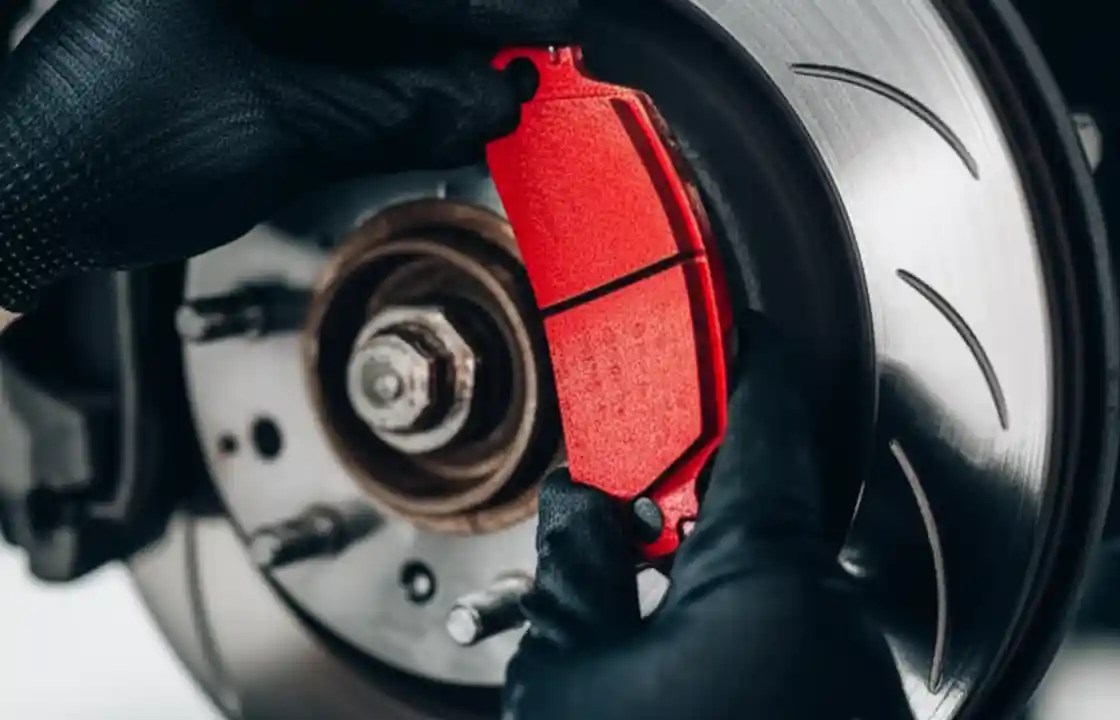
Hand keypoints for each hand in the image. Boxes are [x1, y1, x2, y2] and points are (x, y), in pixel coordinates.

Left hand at [0, 0, 575, 312]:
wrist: (34, 205)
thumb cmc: (109, 142)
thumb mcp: (280, 122)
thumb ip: (395, 108)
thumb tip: (485, 97)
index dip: (476, 8)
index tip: (541, 20)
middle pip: (387, 9)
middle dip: (464, 39)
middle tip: (533, 60)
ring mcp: (248, 27)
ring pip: (371, 45)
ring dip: (438, 78)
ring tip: (506, 96)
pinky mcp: (253, 76)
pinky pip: (344, 83)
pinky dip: (397, 108)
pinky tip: (452, 117)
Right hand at [505, 321, 913, 718]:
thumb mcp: (573, 672)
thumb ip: (572, 571)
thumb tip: (572, 510)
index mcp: (768, 572)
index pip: (766, 406)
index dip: (729, 347)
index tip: (706, 314)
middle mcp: (829, 605)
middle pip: (759, 487)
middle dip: (685, 470)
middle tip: (622, 462)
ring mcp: (845, 652)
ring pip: (766, 559)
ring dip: (699, 547)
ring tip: (629, 565)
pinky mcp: (843, 693)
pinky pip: (782, 615)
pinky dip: (725, 603)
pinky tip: (670, 632)